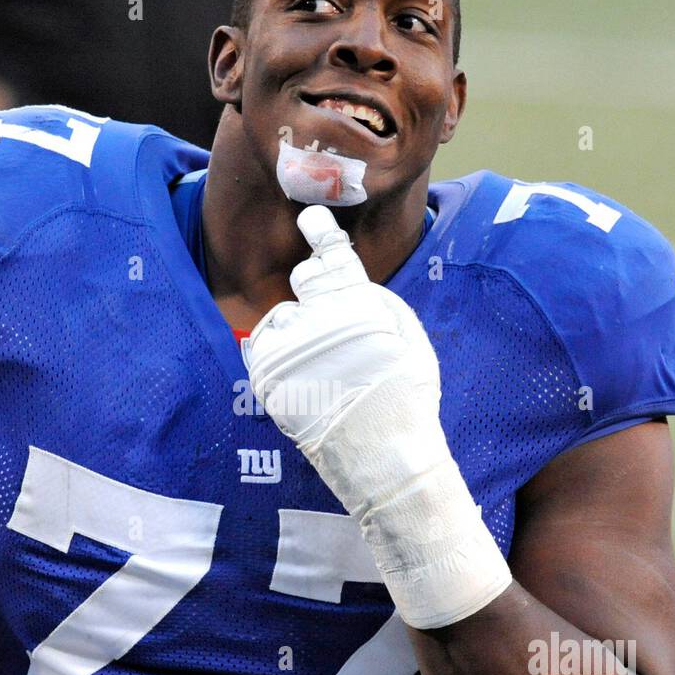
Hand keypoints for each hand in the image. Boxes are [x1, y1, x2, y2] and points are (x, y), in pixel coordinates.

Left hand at [247, 207, 511, 628]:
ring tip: (323, 369)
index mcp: (360, 305)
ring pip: (281, 317)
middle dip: (314, 298)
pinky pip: (263, 347)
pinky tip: (304, 380)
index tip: (310, 216)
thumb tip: (347, 284)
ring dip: (297, 333)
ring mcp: (291, 348)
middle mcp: (321, 319)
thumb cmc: (405, 400)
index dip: (321, 231)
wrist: (383, 457)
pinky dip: (277, 357)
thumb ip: (377, 304)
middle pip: (303, 283)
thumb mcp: (410, 341)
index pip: (334, 256)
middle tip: (331, 331)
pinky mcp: (268, 377)